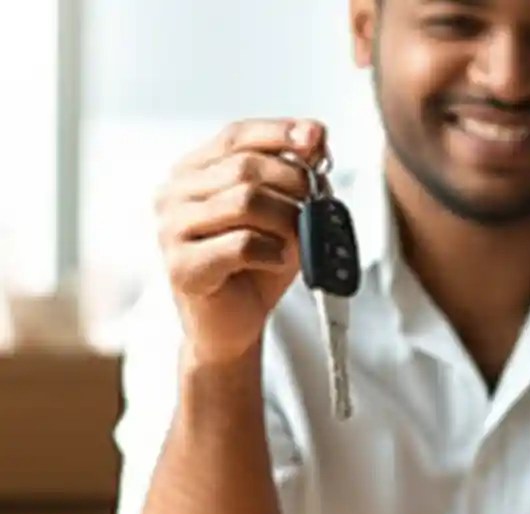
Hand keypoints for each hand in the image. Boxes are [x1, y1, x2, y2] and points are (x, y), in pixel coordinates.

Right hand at [156, 118, 326, 364]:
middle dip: (294, 183)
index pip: (236, 136)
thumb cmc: (255, 266)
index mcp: (193, 173)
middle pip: (245, 167)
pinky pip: (240, 244)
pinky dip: (272, 251)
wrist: (235, 323)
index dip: (279, 132)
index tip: (316, 137)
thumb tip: (315, 139)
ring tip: (298, 238)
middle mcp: (174, 194)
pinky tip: (277, 260)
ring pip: (244, 201)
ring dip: (287, 218)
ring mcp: (172, 230)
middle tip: (317, 205)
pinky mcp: (182, 266)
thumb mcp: (283, 213)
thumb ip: (295, 175)